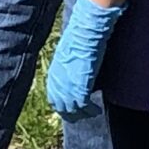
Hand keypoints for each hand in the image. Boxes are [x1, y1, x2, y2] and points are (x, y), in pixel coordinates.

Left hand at [46, 0, 124, 118]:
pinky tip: (96, 110)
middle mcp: (57, 85)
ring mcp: (67, 88)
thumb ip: (68, 67)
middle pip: (61, 107)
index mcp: (53, 76)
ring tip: (92, 113)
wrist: (85, 34)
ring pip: (72, 110)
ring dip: (82, 114)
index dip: (63, 105)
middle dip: (71, 113)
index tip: (73, 107)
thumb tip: (74, 70)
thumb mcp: (67, 55)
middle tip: (82, 115)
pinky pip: (84, 106)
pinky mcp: (80, 89)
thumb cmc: (78, 38)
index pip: (54, 98)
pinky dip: (90, 110)